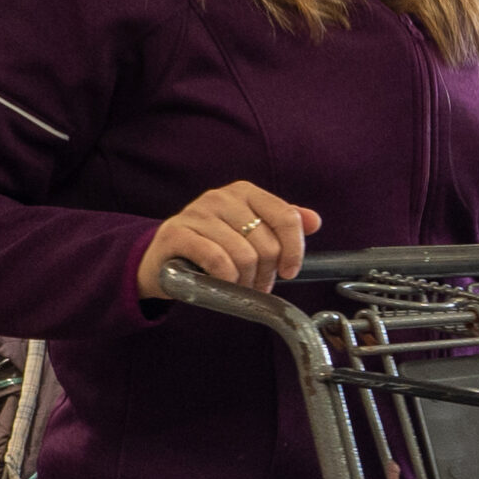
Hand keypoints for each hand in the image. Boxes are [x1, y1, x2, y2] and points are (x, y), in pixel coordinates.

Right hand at [136, 181, 319, 298]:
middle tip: (257, 285)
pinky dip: (226, 279)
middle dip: (267, 274)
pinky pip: (218, 261)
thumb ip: (281, 224)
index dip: (295, 250)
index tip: (289, 271)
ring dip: (246, 282)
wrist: (164, 258)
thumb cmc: (213, 246)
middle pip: (267, 244)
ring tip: (238, 286)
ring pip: (244, 256)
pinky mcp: (177, 233)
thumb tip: (314, 220)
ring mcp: (197, 213)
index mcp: (244, 192)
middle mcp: (221, 197)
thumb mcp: (249, 232)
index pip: (287, 217)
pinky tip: (221, 282)